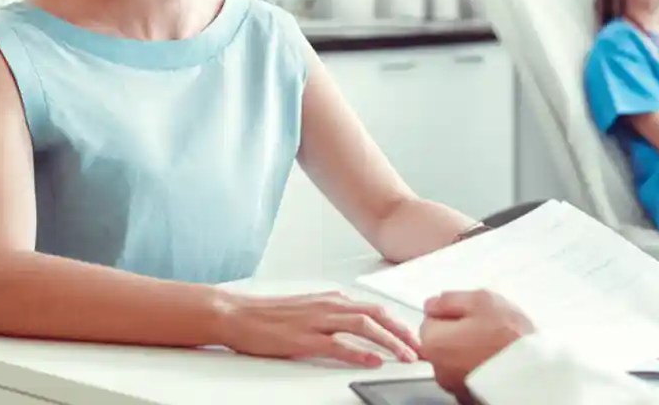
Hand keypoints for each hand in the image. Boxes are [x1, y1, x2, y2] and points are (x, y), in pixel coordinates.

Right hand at [215, 290, 420, 367]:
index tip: (415, 337)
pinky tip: (373, 360)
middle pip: (377, 314)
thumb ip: (335, 314)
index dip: (399, 323)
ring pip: (364, 326)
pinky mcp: (303, 339)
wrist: (236, 314)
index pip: (375, 308)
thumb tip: (360, 323)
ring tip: (406, 355)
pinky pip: (338, 345)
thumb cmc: (269, 315)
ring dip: (389, 341)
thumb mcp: (310, 308)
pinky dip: (359, 352)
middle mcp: (329, 305)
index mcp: (333, 298)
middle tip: (421, 346)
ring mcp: (317, 321)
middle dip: (403, 330)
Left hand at [420, 290, 534, 399]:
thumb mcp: (480, 301)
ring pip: (457, 357)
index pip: (431, 318)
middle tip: (487, 326)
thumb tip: (434, 303)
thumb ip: (449, 300)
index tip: (471, 313)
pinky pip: (469, 373)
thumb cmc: (509, 340)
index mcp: (434, 343)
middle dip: (460, 331)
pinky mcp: (470, 396)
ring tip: (497, 344)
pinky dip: (479, 367)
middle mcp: (438, 369)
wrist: (532, 375)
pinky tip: (497, 360)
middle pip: (443, 339)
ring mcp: (454, 385)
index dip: (454, 311)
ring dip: (471, 350)